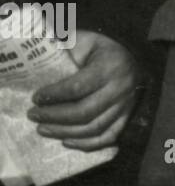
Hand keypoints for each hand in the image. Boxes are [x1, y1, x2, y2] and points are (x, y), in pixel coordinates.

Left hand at [29, 31, 139, 149]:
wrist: (131, 54)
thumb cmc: (101, 48)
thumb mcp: (83, 41)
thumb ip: (64, 52)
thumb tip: (38, 63)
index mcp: (109, 67)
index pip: (78, 87)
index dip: (54, 95)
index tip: (36, 98)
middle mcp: (120, 88)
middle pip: (84, 112)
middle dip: (55, 117)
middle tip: (34, 115)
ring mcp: (126, 105)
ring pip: (93, 128)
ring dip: (65, 132)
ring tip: (43, 129)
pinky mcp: (127, 117)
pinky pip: (108, 137)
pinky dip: (86, 144)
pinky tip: (67, 141)